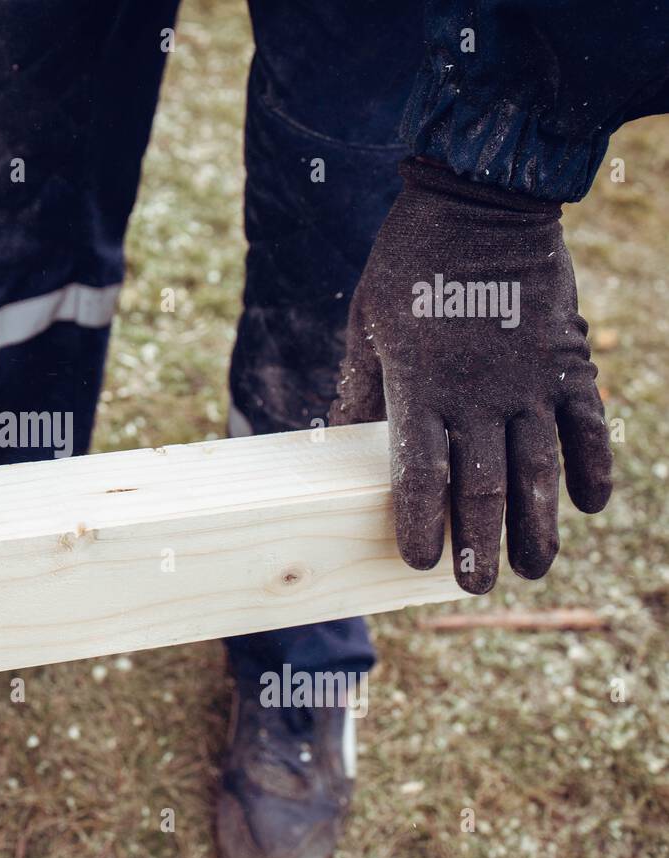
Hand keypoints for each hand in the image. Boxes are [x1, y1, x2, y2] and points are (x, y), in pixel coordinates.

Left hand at [331, 160, 612, 593]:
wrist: (481, 201)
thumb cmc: (407, 264)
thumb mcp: (365, 323)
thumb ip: (359, 385)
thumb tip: (336, 437)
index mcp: (420, 387)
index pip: (419, 474)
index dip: (421, 523)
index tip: (420, 562)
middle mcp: (477, 394)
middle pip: (482, 486)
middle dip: (480, 542)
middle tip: (478, 585)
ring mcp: (528, 381)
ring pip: (538, 469)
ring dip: (538, 523)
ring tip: (533, 567)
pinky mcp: (566, 363)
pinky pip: (586, 426)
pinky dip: (592, 467)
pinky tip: (591, 506)